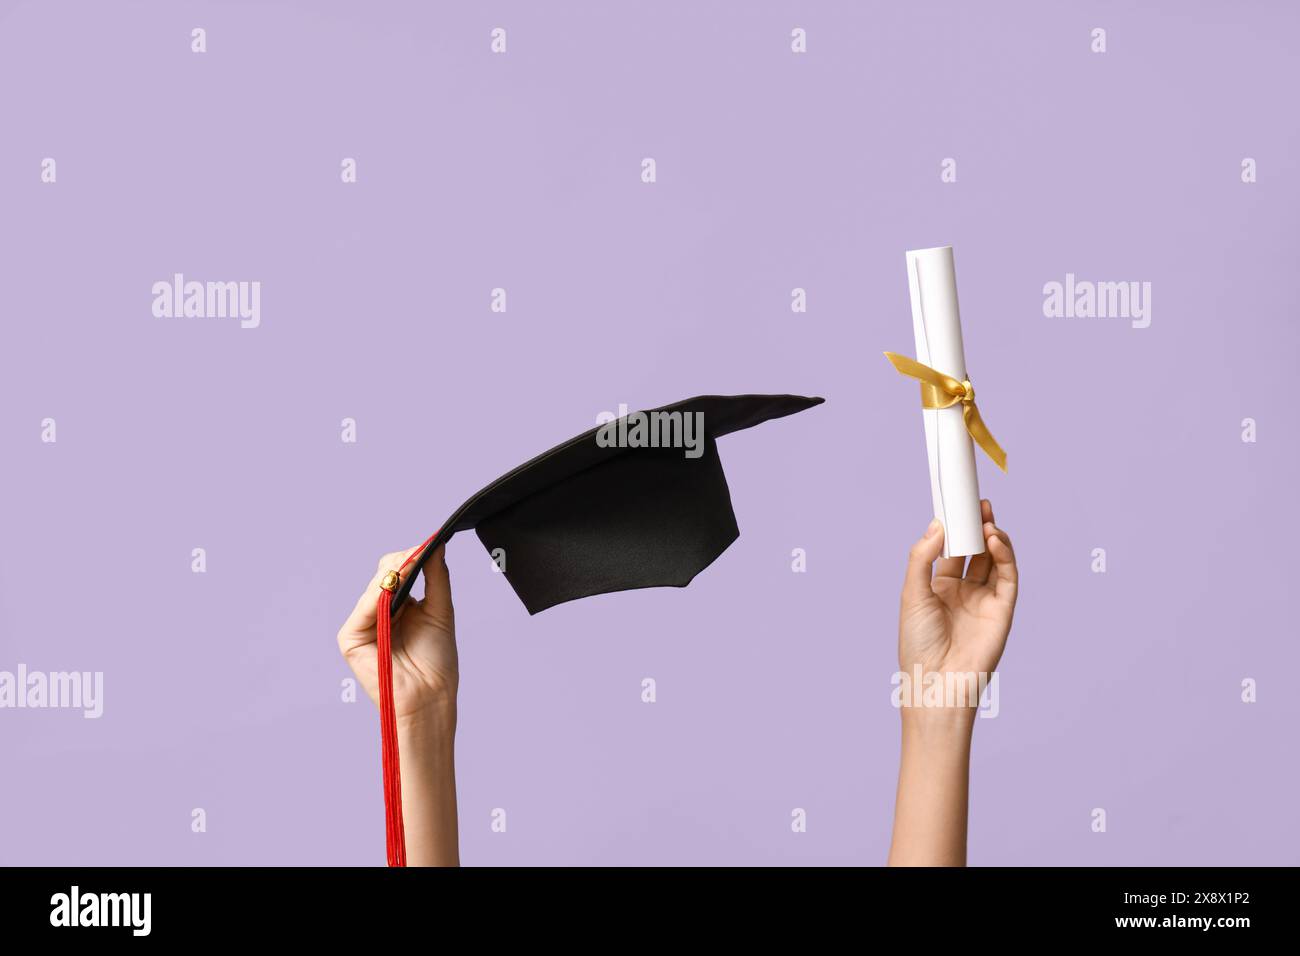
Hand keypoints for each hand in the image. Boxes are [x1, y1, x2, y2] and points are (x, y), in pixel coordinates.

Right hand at [337, 544, 457, 721]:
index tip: (433, 544)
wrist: (430, 698)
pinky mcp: (351, 638)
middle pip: (383, 574)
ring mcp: (362, 625)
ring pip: (375, 586)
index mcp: (396, 607)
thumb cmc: (436, 662)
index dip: (413, 557)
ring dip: (395, 573)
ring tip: (414, 564)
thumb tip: (436, 545)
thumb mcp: (440, 611)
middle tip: (423, 551)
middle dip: (404, 561)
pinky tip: (397, 583)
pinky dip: (381, 593)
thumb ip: (436, 577)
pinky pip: (366, 606)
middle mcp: (376, 614)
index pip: (397, 571)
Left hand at [899, 500, 1017, 690]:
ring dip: (992, 536)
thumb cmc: (917, 644)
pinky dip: (1005, 555)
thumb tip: (938, 524)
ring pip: (994, 559)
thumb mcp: (912, 594)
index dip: (954, 528)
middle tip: (978, 502)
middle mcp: (963, 592)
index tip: (954, 502)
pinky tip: (994, 538)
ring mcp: (984, 600)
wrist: (936, 683)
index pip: (950, 550)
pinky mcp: (1002, 610)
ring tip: (986, 516)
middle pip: (975, 550)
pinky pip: (1008, 577)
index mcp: (938, 588)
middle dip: (977, 526)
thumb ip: (923, 558)